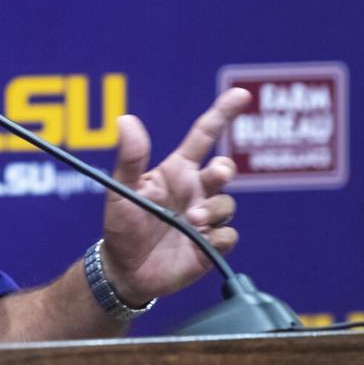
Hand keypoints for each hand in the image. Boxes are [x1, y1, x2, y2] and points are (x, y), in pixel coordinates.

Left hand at [99, 88, 251, 305]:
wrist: (125, 269)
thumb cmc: (121, 225)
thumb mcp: (121, 190)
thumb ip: (129, 158)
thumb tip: (126, 119)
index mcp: (176, 170)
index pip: (205, 135)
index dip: (223, 113)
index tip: (242, 95)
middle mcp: (195, 189)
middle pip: (224, 168)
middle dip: (225, 169)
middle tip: (216, 174)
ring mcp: (205, 216)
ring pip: (228, 204)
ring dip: (214, 209)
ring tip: (191, 220)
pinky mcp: (212, 245)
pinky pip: (229, 235)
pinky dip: (218, 237)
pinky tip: (199, 241)